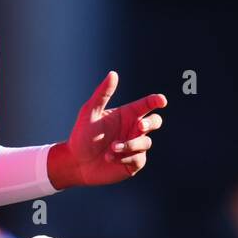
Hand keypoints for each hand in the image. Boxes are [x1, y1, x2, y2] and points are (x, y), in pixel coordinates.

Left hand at [49, 71, 166, 188]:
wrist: (76, 162)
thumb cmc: (82, 135)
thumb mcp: (89, 113)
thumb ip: (102, 94)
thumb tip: (113, 74)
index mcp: (127, 114)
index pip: (147, 105)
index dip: (156, 101)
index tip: (161, 100)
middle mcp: (134, 129)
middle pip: (155, 122)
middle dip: (151, 122)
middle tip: (140, 125)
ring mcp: (135, 146)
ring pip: (145, 142)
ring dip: (129, 145)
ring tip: (111, 148)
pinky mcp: (133, 163)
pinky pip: (138, 158)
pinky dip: (125, 157)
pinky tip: (109, 157)